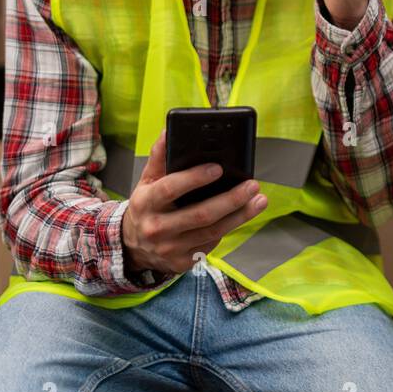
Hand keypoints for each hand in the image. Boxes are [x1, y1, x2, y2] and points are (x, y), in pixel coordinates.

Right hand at [121, 131, 269, 274]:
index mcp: (146, 203)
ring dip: (240, 215)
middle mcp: (157, 228)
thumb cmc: (146, 208)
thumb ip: (159, 156)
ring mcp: (171, 248)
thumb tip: (169, 130)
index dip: (195, 178)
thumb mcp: (147, 182)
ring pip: (213, 231)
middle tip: (253, 185)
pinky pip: (212, 243)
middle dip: (231, 199)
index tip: (218, 168)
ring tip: (259, 200)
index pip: (171, 188)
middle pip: (201, 214)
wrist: (133, 247)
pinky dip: (228, 228)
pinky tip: (241, 216)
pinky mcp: (183, 262)